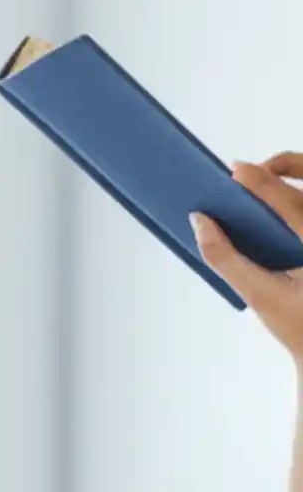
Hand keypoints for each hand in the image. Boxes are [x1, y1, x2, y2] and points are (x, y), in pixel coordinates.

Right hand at [191, 155, 302, 361]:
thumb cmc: (300, 326)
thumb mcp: (259, 295)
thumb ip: (224, 257)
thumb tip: (199, 221)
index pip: (293, 204)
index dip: (262, 182)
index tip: (236, 170)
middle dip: (287, 165)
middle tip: (252, 172)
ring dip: (293, 176)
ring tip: (263, 181)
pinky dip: (296, 197)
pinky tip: (276, 204)